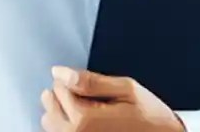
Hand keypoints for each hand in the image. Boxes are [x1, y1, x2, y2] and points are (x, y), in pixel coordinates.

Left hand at [40, 68, 184, 131]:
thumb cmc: (150, 118)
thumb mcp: (126, 90)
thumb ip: (89, 80)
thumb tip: (58, 72)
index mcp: (85, 119)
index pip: (59, 87)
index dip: (74, 81)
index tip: (93, 88)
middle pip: (49, 105)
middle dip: (65, 96)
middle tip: (90, 99)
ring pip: (49, 123)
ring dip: (62, 112)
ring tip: (88, 112)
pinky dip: (66, 126)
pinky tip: (84, 124)